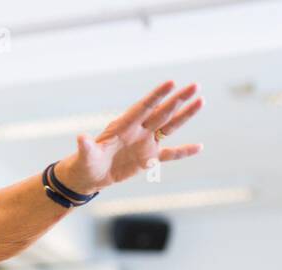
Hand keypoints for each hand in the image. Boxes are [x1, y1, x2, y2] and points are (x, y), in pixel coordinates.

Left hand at [55, 80, 203, 195]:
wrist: (90, 175)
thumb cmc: (86, 162)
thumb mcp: (86, 155)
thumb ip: (86, 146)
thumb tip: (80, 137)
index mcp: (124, 126)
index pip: (143, 107)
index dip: (157, 96)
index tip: (171, 82)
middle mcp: (138, 130)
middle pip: (162, 112)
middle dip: (178, 100)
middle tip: (195, 86)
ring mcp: (146, 142)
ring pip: (170, 126)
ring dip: (185, 115)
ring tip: (201, 101)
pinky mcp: (149, 158)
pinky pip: (170, 154)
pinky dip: (184, 152)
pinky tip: (199, 147)